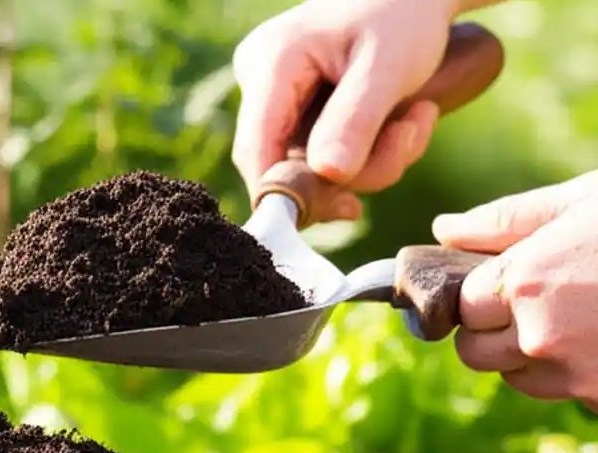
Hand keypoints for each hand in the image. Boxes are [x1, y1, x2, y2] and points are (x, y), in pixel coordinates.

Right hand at [231, 0, 467, 219]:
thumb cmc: (404, 15)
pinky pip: (323, 153)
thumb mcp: (388, 67)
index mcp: (270, 62)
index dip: (286, 189)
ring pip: (312, 164)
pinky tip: (403, 119)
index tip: (338, 211)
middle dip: (356, 168)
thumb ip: (355, 120)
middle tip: (411, 138)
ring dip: (375, 158)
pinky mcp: (295, 109)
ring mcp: (276, 96)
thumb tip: (327, 175)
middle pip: (288, 161)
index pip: (256, 147)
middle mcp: (260, 80)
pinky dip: (370, 150)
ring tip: (418, 118)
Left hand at [432, 172, 597, 409]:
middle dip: (493, 329)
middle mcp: (540, 335)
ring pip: (517, 379)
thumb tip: (443, 229)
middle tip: (535, 301)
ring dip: (531, 355)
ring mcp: (578, 375)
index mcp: (525, 281)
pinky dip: (577, 373)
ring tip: (581, 315)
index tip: (502, 281)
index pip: (460, 307)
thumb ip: (506, 221)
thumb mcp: (582, 202)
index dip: (479, 293)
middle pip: (475, 352)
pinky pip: (567, 394)